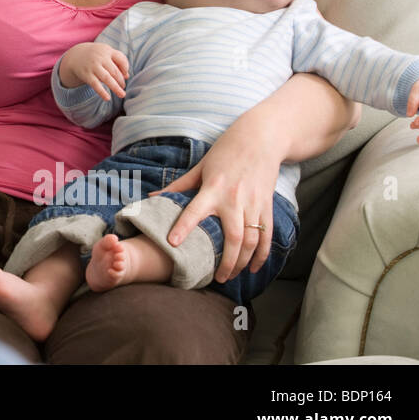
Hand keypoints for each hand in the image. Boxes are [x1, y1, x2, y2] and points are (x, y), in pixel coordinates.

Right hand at [60, 42, 128, 100]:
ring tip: (122, 95)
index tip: (125, 76)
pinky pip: (96, 85)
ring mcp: (93, 66)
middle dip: (121, 80)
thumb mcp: (106, 53)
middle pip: (115, 71)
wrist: (74, 56)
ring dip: (116, 88)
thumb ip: (117, 62)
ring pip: (107, 78)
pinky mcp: (86, 74)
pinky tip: (107, 98)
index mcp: (107, 50)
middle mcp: (100, 57)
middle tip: (123, 87)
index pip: (121, 59)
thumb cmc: (95, 55)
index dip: (126, 69)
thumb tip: (127, 76)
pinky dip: (102, 92)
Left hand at [149, 119, 280, 282]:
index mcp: (213, 188)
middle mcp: (235, 199)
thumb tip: (151, 198)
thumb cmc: (225, 153)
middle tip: (218, 278)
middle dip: (227, 261)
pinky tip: (255, 267)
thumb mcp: (200, 166)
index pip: (195, 211)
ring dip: (243, 262)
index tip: (171, 243)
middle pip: (233, 237)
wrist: (261, 140)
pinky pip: (267, 235)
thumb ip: (178, 186)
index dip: (183, 227)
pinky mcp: (267, 207)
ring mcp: (254, 205)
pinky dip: (263, 254)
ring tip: (232, 276)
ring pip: (252, 240)